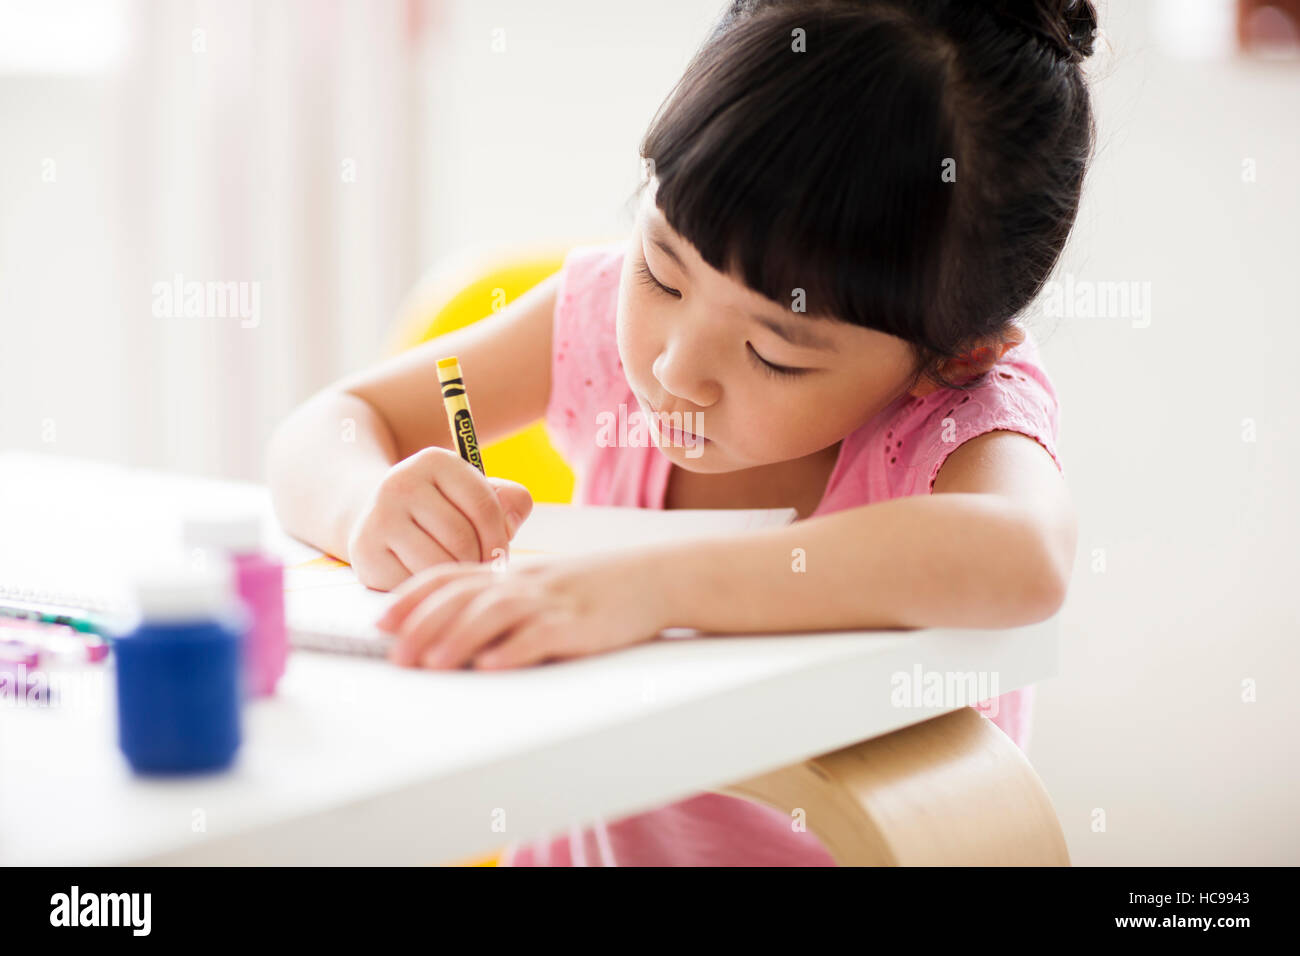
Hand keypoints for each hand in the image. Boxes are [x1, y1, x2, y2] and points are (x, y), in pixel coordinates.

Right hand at [346, 447, 533, 590]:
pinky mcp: (365, 552)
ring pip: (436, 563)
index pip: (483, 505)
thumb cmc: (442, 508)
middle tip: (479, 570)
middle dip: (478, 561)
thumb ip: (509, 501)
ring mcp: (378, 517)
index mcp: (435, 461)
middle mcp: (401, 482)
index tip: (501, 555)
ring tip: (458, 574)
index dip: (500, 538)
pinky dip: (428, 589)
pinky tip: (430, 580)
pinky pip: (411, 583)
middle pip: (460, 537)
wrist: (379, 517)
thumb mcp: (475, 493)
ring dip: (455, 576)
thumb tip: (512, 522)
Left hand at [374, 551, 669, 669]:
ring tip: (433, 663)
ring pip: (496, 613)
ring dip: (458, 637)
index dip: (411, 598)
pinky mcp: (579, 623)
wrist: (656, 577)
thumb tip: (460, 636)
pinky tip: (493, 665)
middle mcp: (525, 582)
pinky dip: (514, 649)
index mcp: (513, 574)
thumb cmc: (597, 588)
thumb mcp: (546, 588)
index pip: (450, 577)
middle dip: (423, 626)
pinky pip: (542, 635)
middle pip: (463, 597)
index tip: (380, 622)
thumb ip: (507, 604)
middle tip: (395, 655)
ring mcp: (552, 601)